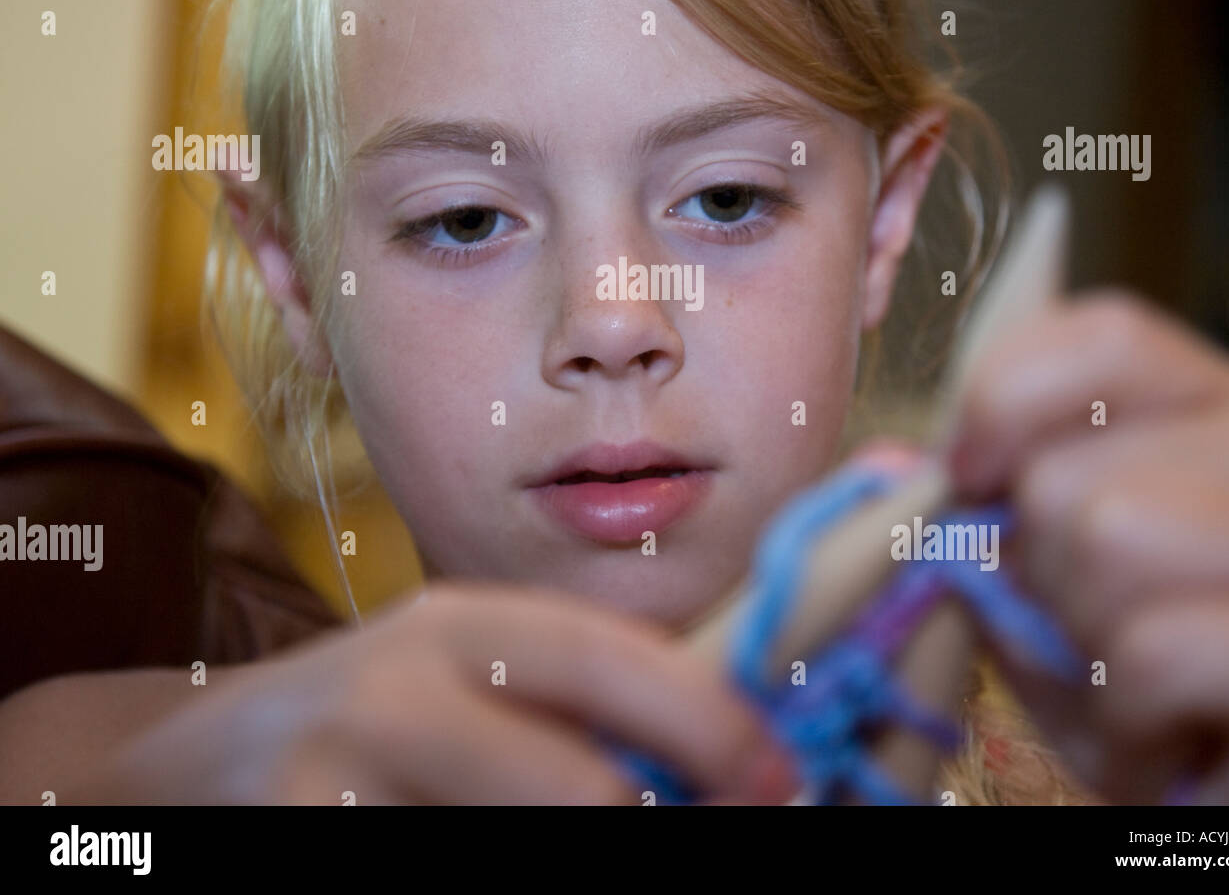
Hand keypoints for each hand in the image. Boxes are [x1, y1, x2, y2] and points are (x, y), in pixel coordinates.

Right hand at [61, 581, 801, 803]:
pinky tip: (448, 837)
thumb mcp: (466, 681)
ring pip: (522, 843)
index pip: (608, 659)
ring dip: (553, 852)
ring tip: (518, 822)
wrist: (184, 768)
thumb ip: (575, 703)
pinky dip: (473, 866)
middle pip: (580, 792)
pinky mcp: (291, 841)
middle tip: (679, 830)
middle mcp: (396, 685)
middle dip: (647, 825)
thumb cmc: (368, 726)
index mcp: (460, 624)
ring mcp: (331, 775)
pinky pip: (428, 872)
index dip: (709, 722)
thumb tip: (734, 754)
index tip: (777, 778)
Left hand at [944, 289, 1228, 803]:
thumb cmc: (1151, 690)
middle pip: (1068, 469)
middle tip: (1092, 641)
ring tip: (1133, 696)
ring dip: (1081, 651)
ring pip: (1105, 538)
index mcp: (1227, 411)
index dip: (1002, 398)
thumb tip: (915, 467)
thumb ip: (1005, 510)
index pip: (1105, 337)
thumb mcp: (1072, 580)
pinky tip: (1172, 749)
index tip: (970, 478)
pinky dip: (1129, 726)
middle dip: (1037, 577)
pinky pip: (1153, 655)